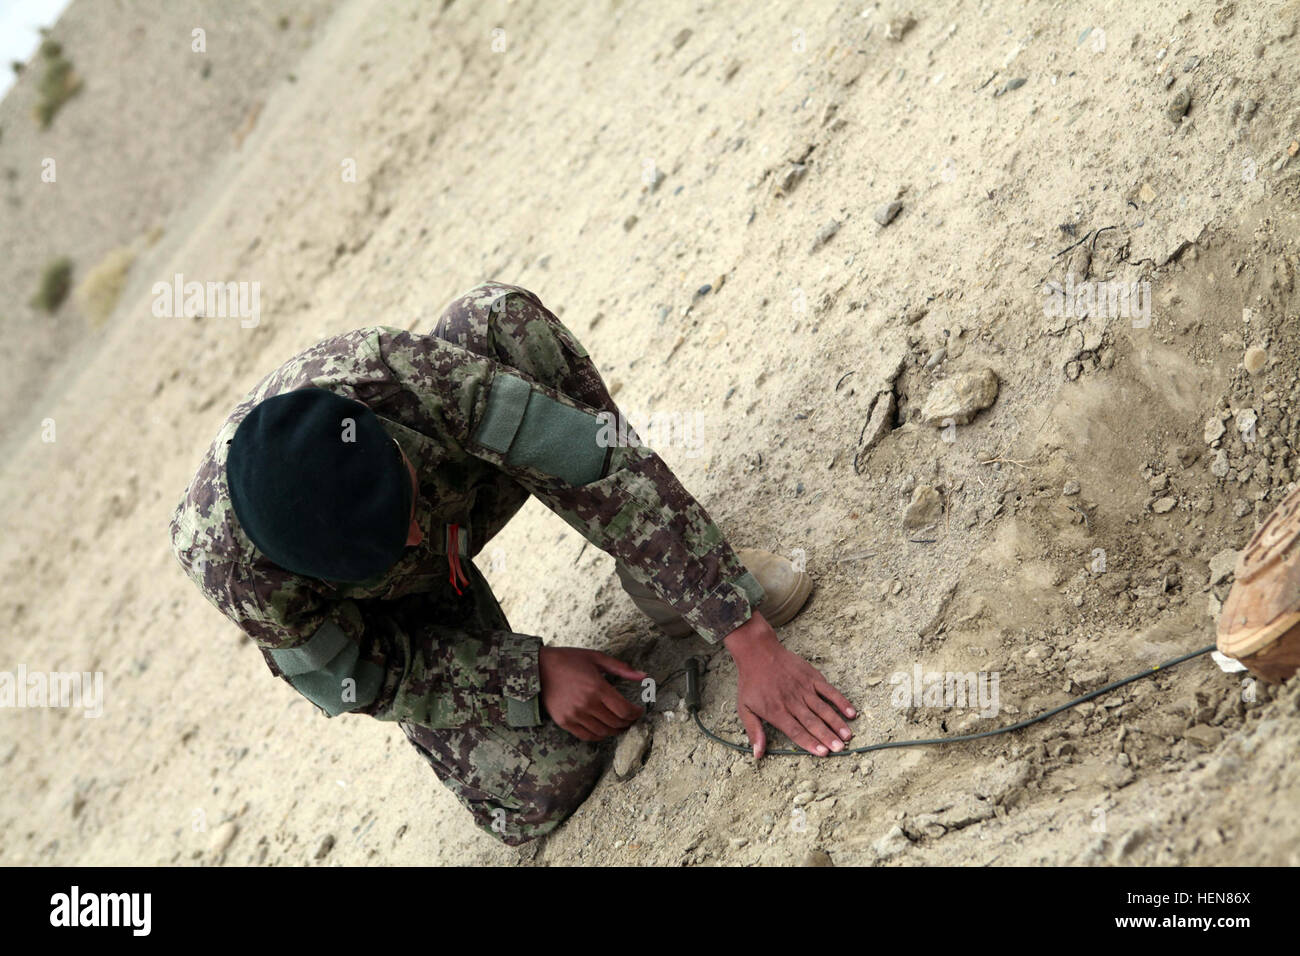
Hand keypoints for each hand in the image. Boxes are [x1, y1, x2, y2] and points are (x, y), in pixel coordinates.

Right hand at [538, 646, 645, 740]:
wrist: (539, 668)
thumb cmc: (569, 660)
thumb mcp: (596, 658)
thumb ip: (621, 668)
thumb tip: (644, 676)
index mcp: (597, 687)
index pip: (624, 710)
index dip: (636, 714)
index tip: (639, 711)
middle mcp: (586, 704)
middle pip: (616, 723)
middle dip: (628, 722)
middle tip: (631, 718)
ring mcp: (575, 715)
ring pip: (603, 732)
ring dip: (615, 730)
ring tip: (619, 724)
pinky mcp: (565, 722)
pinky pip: (587, 736)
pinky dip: (599, 735)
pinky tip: (603, 728)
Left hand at [723, 611, 855, 757]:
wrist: (758, 652)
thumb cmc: (751, 682)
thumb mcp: (744, 708)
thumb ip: (754, 731)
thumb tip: (757, 755)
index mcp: (776, 711)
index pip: (795, 730)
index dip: (809, 742)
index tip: (822, 752)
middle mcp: (792, 701)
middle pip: (812, 722)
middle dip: (827, 736)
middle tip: (840, 749)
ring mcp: (803, 688)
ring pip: (823, 708)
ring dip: (836, 722)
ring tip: (847, 736)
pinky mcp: (812, 677)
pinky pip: (829, 690)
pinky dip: (840, 701)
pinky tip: (851, 712)